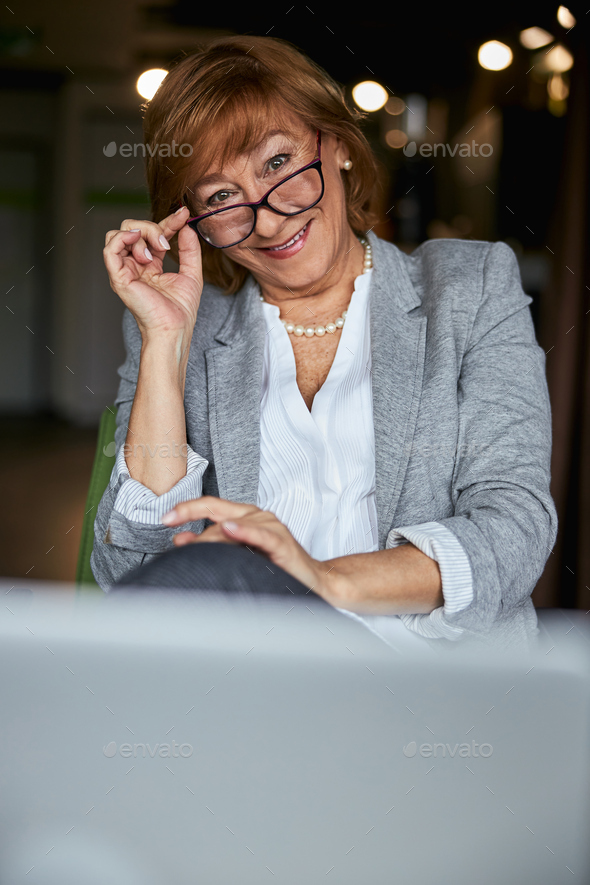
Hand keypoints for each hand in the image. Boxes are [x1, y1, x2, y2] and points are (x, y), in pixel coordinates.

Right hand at [103, 206, 202, 337]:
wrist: (174, 329)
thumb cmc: (181, 310)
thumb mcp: (192, 273)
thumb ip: (189, 250)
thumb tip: (187, 227)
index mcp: (150, 265)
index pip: (153, 235)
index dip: (168, 222)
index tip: (183, 213)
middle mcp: (134, 266)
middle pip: (132, 228)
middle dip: (151, 227)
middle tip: (166, 243)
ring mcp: (125, 271)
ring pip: (120, 233)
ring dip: (140, 233)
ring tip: (156, 250)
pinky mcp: (118, 277)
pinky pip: (110, 248)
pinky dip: (123, 238)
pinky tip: (139, 242)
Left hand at [161, 496, 343, 604]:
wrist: (312, 582)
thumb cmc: (275, 568)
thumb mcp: (237, 555)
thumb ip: (211, 544)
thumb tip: (181, 540)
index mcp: (245, 516)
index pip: (210, 505)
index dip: (186, 508)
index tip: (165, 518)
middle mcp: (257, 516)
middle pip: (217, 510)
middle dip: (191, 517)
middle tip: (174, 534)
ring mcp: (270, 526)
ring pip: (232, 524)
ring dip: (210, 535)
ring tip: (194, 547)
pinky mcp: (282, 542)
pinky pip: (260, 533)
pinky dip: (244, 530)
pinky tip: (229, 528)